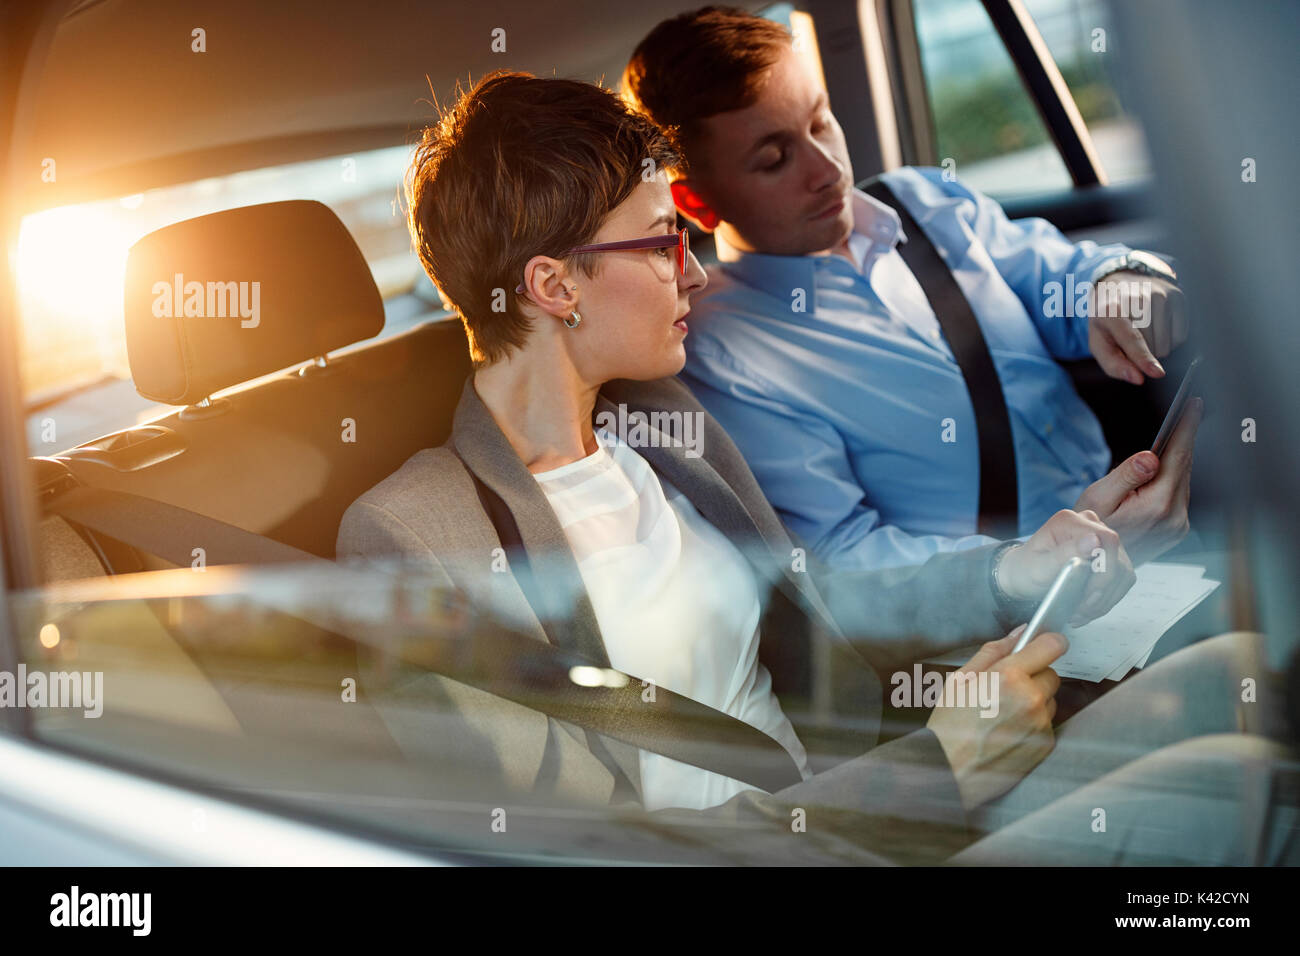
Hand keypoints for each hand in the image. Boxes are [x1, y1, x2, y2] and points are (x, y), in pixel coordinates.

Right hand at [928, 628, 1064, 810]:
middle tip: (1006, 689)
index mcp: (1008, 676)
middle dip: (1033, 676)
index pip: (1052, 646)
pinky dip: (1033, 724)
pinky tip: (1008, 731)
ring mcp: (1041, 723)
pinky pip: (1047, 723)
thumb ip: (993, 652)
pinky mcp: (1045, 744)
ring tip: (1003, 714)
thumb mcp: (960, 679)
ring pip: (1050, 699)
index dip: (1048, 642)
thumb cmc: (949, 724)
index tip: (1042, 645)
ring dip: (1035, 701)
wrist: (949, 769)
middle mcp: (1031, 698)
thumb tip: (1020, 633)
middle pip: (1052, 674)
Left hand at [1000, 508, 1135, 622]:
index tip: (1088, 594)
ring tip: (1081, 613)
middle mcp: (1090, 525)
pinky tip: (1089, 608)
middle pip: (1117, 560)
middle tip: (1081, 610)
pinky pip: (1121, 580)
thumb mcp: (1040, 567)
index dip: (1105, 570)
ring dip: (1105, 598)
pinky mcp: (1109, 556)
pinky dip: (1107, 598)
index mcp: (1070, 522)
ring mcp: (1101, 540)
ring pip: (1122, 573)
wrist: (1023, 575)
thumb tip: (1094, 540)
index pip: (1108, 540)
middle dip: (1101, 591)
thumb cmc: (1026, 570)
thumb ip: (1065, 554)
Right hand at [1073, 398, 1201, 564]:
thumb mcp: (1098, 497)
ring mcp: (1179, 526)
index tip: (1193, 406)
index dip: (1187, 428)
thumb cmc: (1090, 529)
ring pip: (1184, 481)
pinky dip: (1173, 479)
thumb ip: (1127, 475)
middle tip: (1187, 412)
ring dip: (1177, 460)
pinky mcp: (1178, 530)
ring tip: (1172, 439)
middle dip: (1184, 440)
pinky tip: (1162, 471)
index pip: (1178, 457)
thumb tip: (1151, 456)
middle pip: (1184, 468)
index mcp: (1156, 506)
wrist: (1093, 560)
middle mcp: (1175, 517)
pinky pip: (1180, 496)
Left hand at [1089, 272, 1186, 383]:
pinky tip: (1156, 324)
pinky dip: (1169, 338)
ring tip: (1142, 329)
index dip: (1143, 357)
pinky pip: (1180, 335)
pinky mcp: (1177, 295)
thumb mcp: (1099, 342)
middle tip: (1130, 336)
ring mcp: (1161, 294)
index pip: (1131, 338)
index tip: (1157, 373)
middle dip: (1143, 353)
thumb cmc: (1108, 318)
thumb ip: (1113, 364)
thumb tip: (1138, 379)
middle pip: (1152, 347)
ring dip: (1156, 346)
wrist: (1119, 281)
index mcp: (1111, 309)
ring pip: (1167, 344)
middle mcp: (1138, 297)